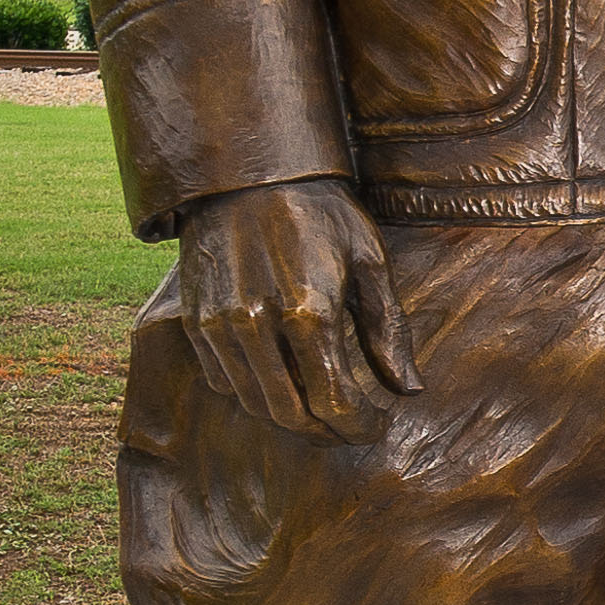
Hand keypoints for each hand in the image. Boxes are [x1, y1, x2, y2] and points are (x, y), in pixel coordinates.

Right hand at [174, 179, 417, 434]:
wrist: (246, 172)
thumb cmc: (319, 211)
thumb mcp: (368, 259)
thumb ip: (388, 330)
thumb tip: (410, 390)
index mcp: (308, 311)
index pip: (335, 403)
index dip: (360, 426)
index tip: (377, 425)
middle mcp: (257, 325)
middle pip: (292, 415)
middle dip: (327, 432)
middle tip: (349, 428)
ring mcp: (220, 326)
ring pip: (255, 404)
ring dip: (291, 418)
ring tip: (320, 410)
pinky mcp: (195, 322)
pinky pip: (223, 381)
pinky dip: (254, 393)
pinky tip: (281, 379)